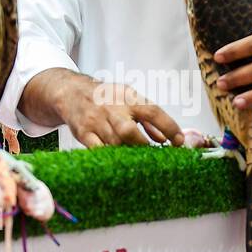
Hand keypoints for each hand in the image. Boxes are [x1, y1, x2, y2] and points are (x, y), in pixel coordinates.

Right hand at [59, 78, 184, 147]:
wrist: (71, 92)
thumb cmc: (105, 97)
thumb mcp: (129, 99)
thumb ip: (147, 120)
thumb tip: (164, 139)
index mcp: (128, 98)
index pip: (153, 112)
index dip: (169, 127)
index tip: (179, 142)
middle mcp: (112, 108)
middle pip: (129, 131)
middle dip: (143, 145)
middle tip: (151, 154)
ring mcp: (96, 121)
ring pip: (114, 144)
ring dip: (127, 153)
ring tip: (135, 158)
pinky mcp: (83, 133)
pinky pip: (98, 150)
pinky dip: (110, 157)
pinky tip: (117, 160)